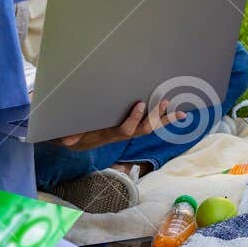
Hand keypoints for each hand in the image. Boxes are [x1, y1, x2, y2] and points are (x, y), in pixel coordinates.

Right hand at [53, 99, 178, 149]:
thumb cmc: (76, 135)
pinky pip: (150, 123)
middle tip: (164, 103)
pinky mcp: (133, 127)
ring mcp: (130, 131)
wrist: (79, 143)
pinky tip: (175, 113)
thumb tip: (67, 141)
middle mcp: (123, 135)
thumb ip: (71, 136)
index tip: (141, 104)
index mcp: (109, 135)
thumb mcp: (71, 135)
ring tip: (180, 113)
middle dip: (155, 118)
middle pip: (143, 130)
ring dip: (165, 120)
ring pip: (150, 128)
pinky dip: (162, 118)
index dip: (134, 119)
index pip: (125, 130)